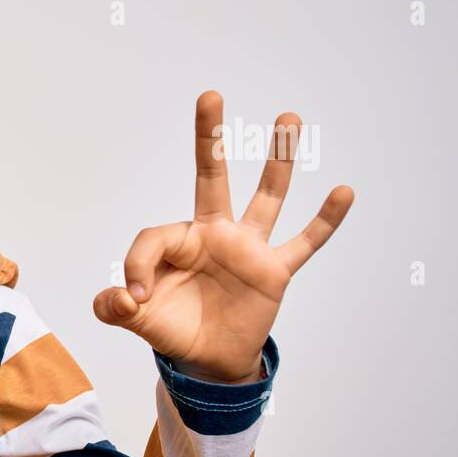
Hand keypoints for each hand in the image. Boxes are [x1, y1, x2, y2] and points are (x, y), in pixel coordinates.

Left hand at [92, 90, 353, 382]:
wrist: (207, 360)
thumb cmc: (172, 328)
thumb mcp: (135, 319)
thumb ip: (114, 307)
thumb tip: (120, 297)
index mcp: (178, 241)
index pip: (154, 237)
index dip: (137, 266)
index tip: (134, 298)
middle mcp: (215, 234)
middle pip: (211, 177)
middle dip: (209, 139)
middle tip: (209, 96)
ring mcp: (247, 249)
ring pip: (265, 197)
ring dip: (277, 161)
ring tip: (287, 119)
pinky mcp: (273, 271)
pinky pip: (304, 242)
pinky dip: (324, 221)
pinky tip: (344, 192)